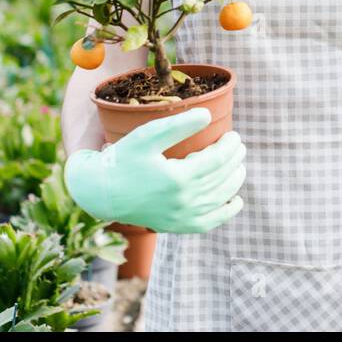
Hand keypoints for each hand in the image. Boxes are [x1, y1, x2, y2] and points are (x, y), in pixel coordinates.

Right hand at [65, 107, 245, 233]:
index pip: (217, 160)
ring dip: (234, 181)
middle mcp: (182, 202)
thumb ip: (178, 125)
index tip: (234, 135)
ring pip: (219, 199)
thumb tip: (207, 115)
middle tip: (238, 146)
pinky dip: (226, 213)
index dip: (230, 146)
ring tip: (239, 167)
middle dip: (234, 160)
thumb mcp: (148, 135)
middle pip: (221, 178)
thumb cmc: (123, 158)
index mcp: (178, 178)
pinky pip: (208, 223)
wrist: (101, 192)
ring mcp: (180, 218)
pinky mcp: (175, 226)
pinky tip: (236, 202)